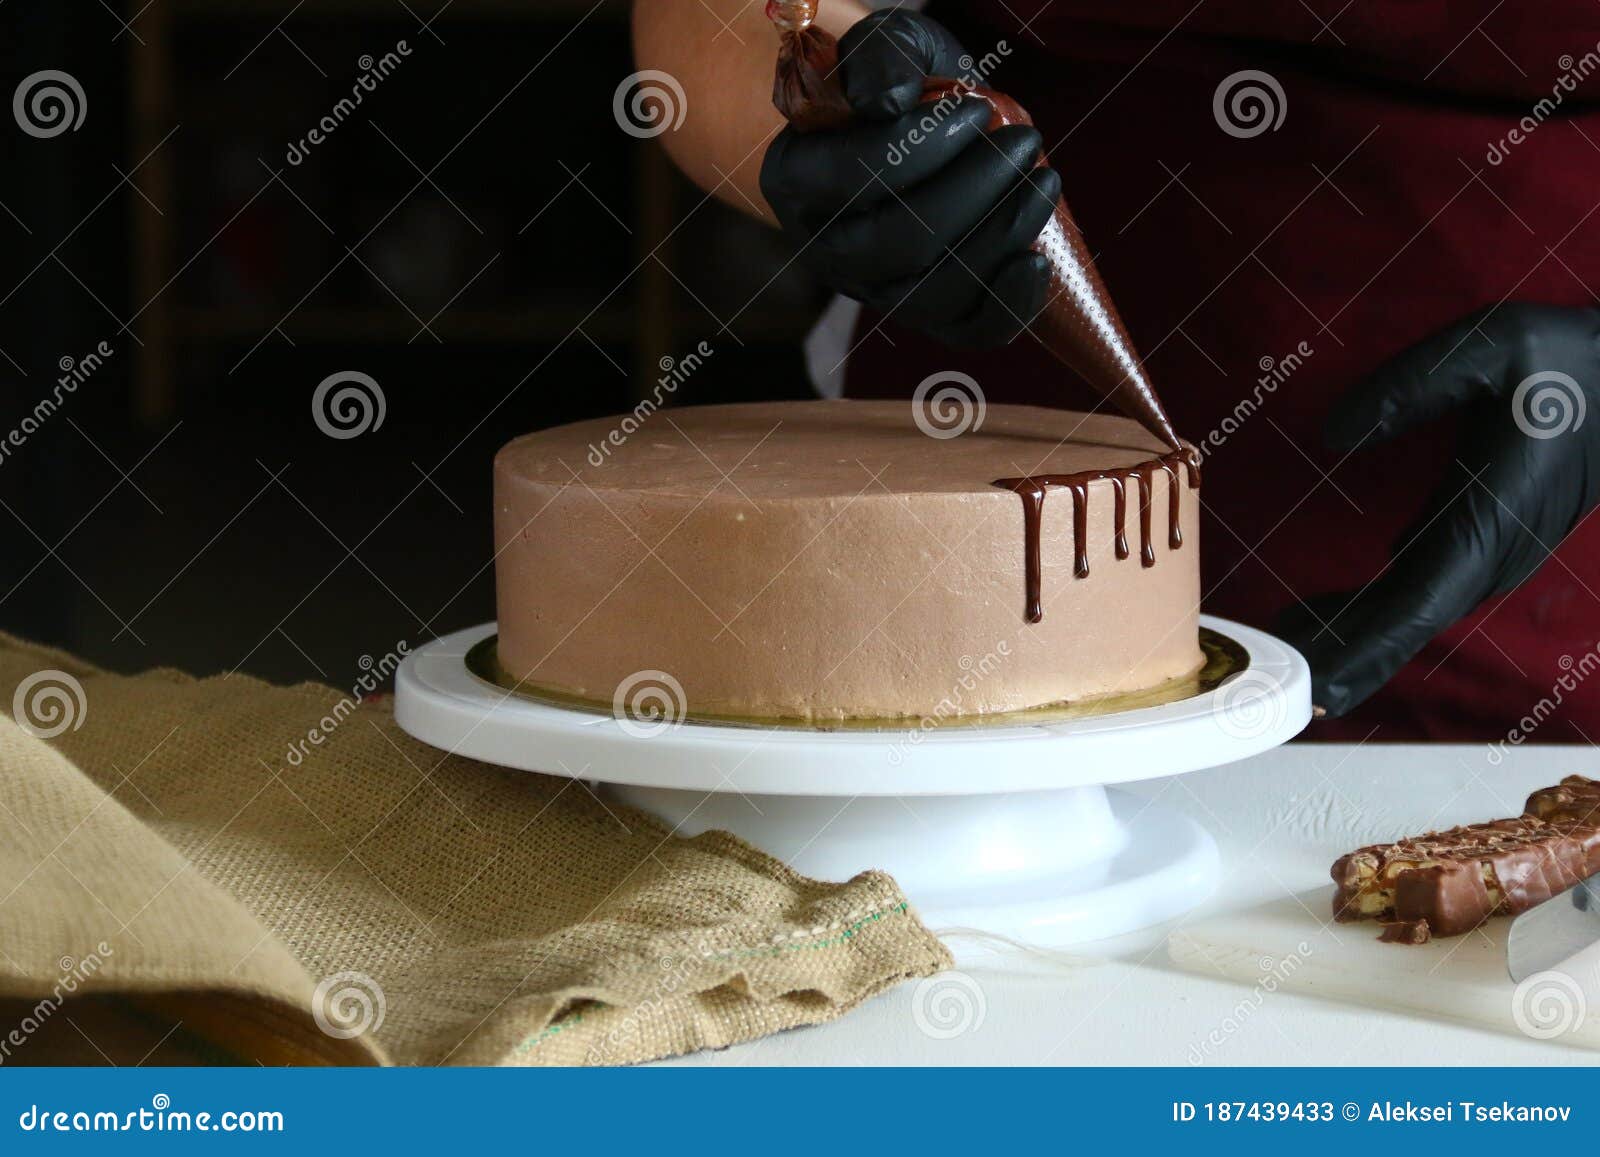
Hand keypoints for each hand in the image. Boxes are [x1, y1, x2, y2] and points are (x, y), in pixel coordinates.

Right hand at [759, 9, 1056, 346]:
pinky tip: (1038, 264)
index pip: (852, 179)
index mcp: (796, 179)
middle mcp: (826, 249)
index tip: (979, 110)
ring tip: (1045, 181)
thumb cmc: (901, 83)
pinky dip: (1007, 306)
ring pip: (933, 293)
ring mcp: (876, 291)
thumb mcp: (885, 47)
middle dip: (973, 193)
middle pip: (898, 243)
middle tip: (1025, 141)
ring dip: (999, 238)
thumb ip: (879, 57)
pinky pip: (965, 332)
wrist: (922, 128)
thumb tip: (888, 104)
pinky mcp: (928, 316)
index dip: (920, 149)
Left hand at [1277, 303, 1599, 716]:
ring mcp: (1492, 554)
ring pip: (1409, 612)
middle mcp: (1490, 554)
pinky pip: (1421, 590)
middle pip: (1401, 625)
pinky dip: (1370, 611)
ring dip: (1346, 637)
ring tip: (1277, 650)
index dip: (1359, 650)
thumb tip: (1331, 435)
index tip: (1314, 686)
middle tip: (1266, 682)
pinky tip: (1325, 612)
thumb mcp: (1488, 346)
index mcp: (1488, 520)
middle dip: (1336, 657)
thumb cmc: (1569, 359)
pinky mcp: (1486, 541)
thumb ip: (1407, 387)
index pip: (1413, 607)